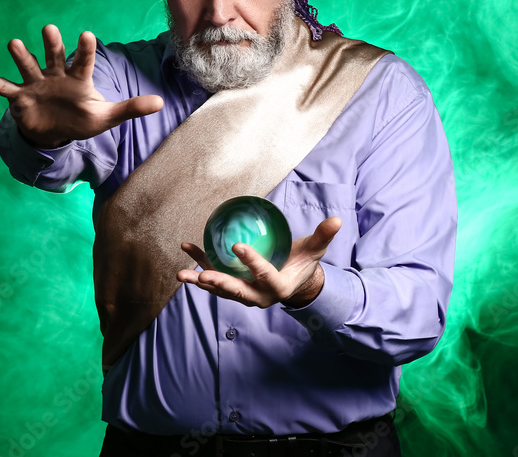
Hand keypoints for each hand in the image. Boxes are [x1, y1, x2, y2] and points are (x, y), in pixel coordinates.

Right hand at [0, 24, 162, 146]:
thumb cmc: (81, 119)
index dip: (85, 50)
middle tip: (49, 29)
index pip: (83, 61)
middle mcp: (56, 75)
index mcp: (78, 78)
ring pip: (28, 66)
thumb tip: (161, 103)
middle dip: (52, 44)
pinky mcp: (20, 97)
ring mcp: (36, 84)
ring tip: (13, 43)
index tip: (87, 35)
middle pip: (54, 56)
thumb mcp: (107, 116)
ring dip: (21, 56)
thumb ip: (131, 107)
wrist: (56, 131)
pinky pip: (5, 88)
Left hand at [177, 216, 341, 308]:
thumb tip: (337, 219)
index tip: (237, 246)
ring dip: (200, 280)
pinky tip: (188, 248)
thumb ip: (323, 236)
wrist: (294, 282)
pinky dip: (200, 264)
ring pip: (220, 289)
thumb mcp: (315, 250)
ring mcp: (244, 295)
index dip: (252, 263)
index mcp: (279, 288)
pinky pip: (214, 277)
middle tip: (203, 275)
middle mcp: (259, 297)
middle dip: (219, 284)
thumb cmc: (304, 262)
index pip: (265, 276)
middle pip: (237, 291)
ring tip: (181, 273)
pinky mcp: (234, 288)